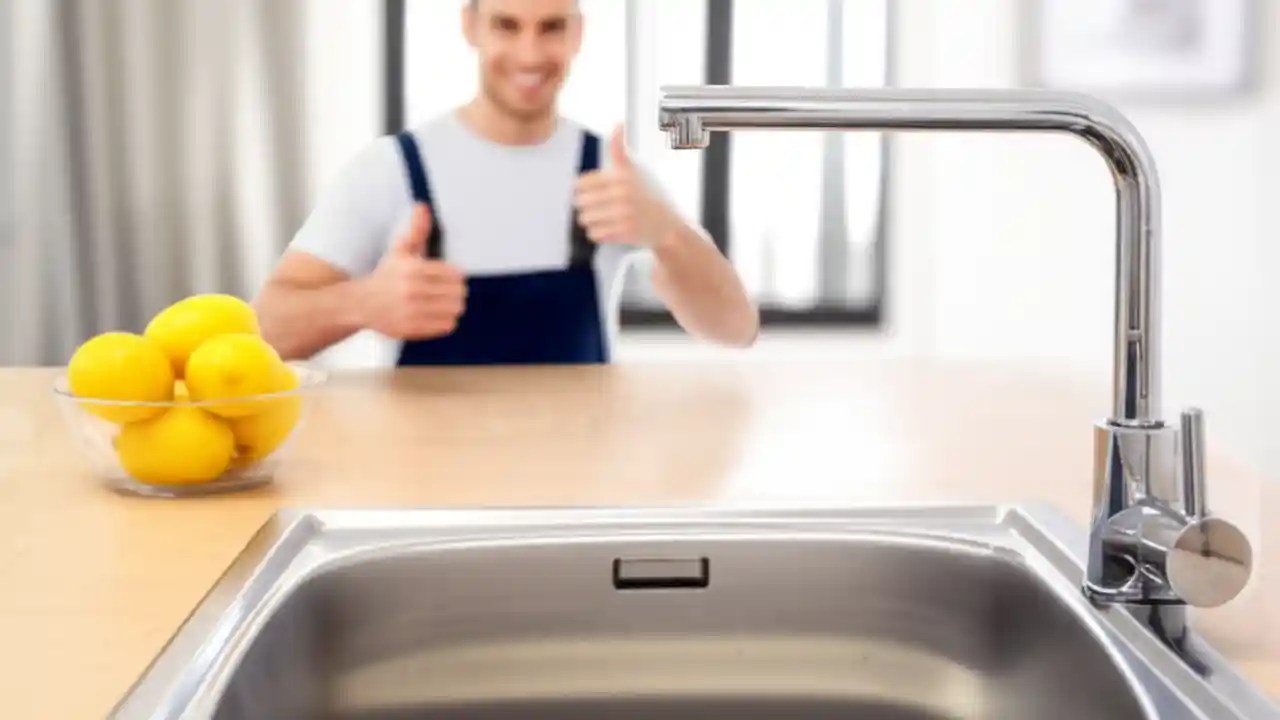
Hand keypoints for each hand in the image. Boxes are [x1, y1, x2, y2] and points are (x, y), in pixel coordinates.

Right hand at [359, 204, 466, 339]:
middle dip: (456, 292)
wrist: (362, 303)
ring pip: (454, 310)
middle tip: (448, 292)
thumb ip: (416, 230)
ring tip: (443, 303)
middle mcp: (412, 291)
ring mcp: (411, 312)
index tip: (449, 277)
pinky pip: (446, 326)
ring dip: (453, 307)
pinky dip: (446, 321)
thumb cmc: (386, 275)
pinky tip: (435, 315)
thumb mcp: (399, 251)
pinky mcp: (411, 329)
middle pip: (458, 293)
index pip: (455, 274)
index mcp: (412, 269)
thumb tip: (423, 206)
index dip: (455, 276)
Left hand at [574, 125, 676, 248]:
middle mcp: (622, 194)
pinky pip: (594, 234)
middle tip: (600, 207)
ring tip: (605, 218)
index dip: (583, 190)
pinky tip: (611, 229)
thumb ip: (620, 150)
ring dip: (591, 220)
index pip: (580, 184)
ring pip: (585, 219)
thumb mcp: (635, 169)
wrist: (668, 223)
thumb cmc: (648, 194)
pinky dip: (599, 233)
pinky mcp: (624, 233)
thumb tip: (618, 123)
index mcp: (621, 176)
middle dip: (587, 206)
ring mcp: (623, 214)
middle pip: (580, 203)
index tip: (593, 192)